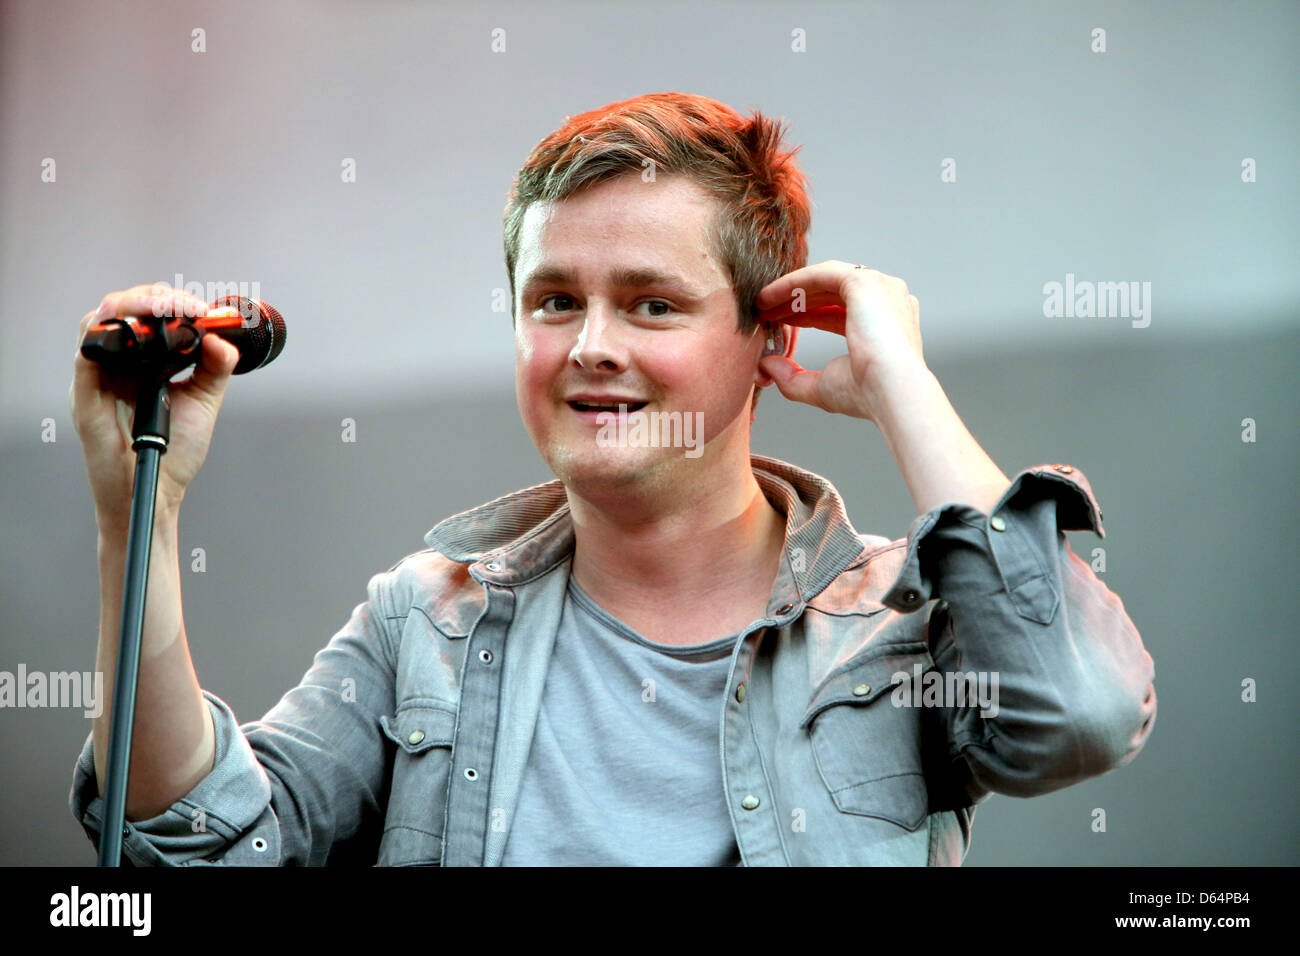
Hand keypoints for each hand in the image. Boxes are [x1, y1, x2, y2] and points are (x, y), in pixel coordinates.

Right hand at [70, 283, 241, 528]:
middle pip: (121, 308)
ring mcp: (99, 378)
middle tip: (187, 307)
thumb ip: (214, 369)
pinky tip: (131, 334)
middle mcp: (118, 363)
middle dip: (155, 298)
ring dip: (131, 308)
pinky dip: (104, 338)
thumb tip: (223, 337)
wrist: (157, 490)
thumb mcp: (203, 402)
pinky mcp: (84, 397)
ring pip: (98, 322)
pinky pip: (84, 358)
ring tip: (165, 311)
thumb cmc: (173, 450)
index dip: (173, 302)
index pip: (148, 313)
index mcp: (143, 360)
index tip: (206, 310)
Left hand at [755, 260, 925, 422]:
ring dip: (791, 289)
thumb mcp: (823, 387)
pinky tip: (770, 296)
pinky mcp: (864, 281)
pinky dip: (793, 282)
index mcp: (885, 324)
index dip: (807, 315)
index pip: (841, 311)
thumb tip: (767, 366)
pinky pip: (821, 274)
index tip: (780, 323)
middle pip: (832, 292)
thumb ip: (794, 377)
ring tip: (762, 303)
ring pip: (825, 279)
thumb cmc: (868, 394)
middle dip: (796, 301)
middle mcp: (887, 301)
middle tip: (766, 311)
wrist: (891, 391)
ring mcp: (879, 287)